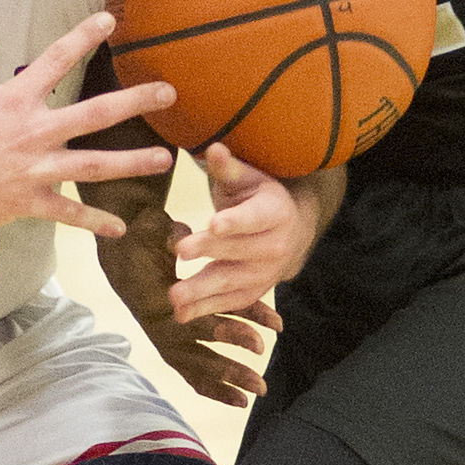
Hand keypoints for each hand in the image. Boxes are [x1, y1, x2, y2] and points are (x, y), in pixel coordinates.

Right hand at [0, 8, 176, 240]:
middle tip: (169, 92)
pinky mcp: (27, 203)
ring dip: (132, 162)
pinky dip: (95, 222)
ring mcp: (34, 169)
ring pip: (94, 164)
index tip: (109, 20)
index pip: (56, 59)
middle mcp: (32, 131)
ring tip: (164, 159)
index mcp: (13, 100)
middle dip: (135, 101)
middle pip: (95, 112)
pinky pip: (69, 214)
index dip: (83, 36)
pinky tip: (120, 228)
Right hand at [97, 204, 279, 407]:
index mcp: (158, 300)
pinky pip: (188, 370)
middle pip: (198, 354)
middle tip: (261, 382)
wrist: (119, 245)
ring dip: (225, 381)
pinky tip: (236, 397)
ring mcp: (160, 336)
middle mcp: (158, 324)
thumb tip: (181, 237)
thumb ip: (172, 235)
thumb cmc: (143, 234)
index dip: (230, 333)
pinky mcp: (165, 341)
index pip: (199, 322)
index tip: (259, 342)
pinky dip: (211, 385)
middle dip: (232, 370)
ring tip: (257, 391)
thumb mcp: (156, 228)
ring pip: (194, 367)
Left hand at [170, 144, 331, 323]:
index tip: (213, 223)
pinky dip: (207, 310)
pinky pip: (230, 303)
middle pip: (239, 250)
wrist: (290, 230)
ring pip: (233, 283)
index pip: (253, 217)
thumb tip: (211, 148)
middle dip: (210, 252)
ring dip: (203, 291)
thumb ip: (226, 167)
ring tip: (174, 296)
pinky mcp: (255, 292)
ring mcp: (266, 274)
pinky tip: (181, 316)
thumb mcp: (246, 177)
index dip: (234, 222)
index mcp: (274, 212)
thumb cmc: (258, 196)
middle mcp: (275, 246)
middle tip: (181, 252)